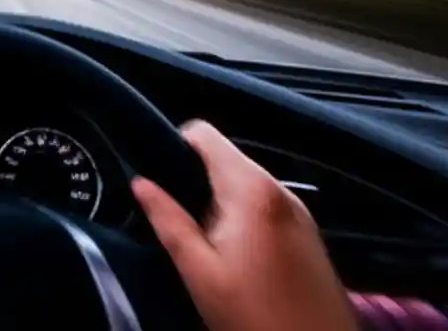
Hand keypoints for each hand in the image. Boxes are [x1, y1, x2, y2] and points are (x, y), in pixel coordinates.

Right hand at [132, 121, 355, 330]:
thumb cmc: (257, 317)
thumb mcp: (200, 272)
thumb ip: (168, 221)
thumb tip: (141, 184)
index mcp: (251, 190)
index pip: (204, 134)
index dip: (174, 148)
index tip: (160, 181)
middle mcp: (280, 189)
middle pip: (224, 159)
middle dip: (195, 183)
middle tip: (180, 225)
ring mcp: (298, 210)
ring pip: (243, 184)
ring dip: (219, 204)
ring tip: (207, 247)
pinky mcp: (306, 231)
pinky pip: (263, 206)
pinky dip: (242, 219)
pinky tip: (236, 259)